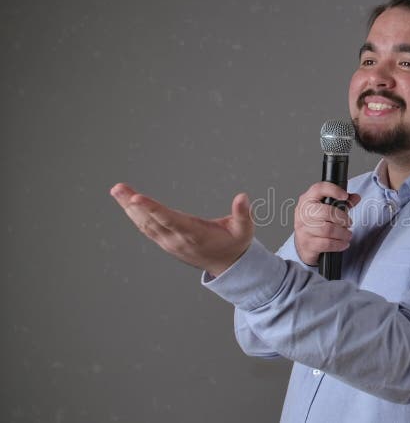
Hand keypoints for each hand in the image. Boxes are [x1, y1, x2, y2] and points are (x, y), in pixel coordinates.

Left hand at [109, 183, 254, 276]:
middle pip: (150, 221)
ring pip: (145, 225)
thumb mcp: (245, 231)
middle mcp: (177, 240)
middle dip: (133, 204)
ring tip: (117, 190)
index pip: (170, 220)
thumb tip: (243, 196)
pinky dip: (135, 215)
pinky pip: (146, 228)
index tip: (136, 198)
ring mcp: (169, 243)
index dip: (153, 209)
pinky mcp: (165, 242)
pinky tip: (126, 203)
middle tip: (118, 188)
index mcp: (195, 235)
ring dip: (129, 208)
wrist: (227, 267)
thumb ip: (243, 214)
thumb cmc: (235, 245)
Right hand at [294, 182, 360, 265]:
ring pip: (327, 229)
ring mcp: (303, 229)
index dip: (333, 190)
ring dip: (342, 233)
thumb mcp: (326, 209)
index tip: (345, 196)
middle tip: (348, 222)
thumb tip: (355, 198)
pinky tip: (343, 243)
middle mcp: (303, 213)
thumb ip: (342, 203)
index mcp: (307, 200)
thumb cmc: (315, 224)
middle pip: (326, 212)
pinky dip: (339, 244)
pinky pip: (326, 244)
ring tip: (348, 234)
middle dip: (342, 218)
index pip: (318, 189)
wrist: (301, 245)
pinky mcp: (307, 244)